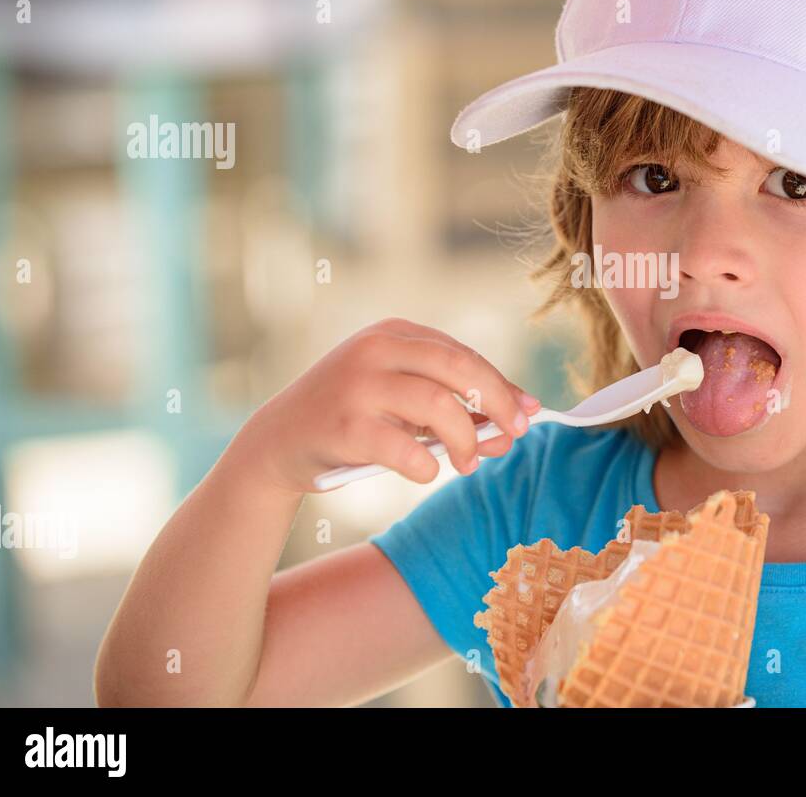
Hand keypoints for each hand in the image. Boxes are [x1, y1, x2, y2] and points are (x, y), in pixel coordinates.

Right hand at [233, 318, 541, 492]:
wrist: (278, 443)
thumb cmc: (354, 420)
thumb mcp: (402, 401)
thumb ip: (456, 404)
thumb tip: (521, 418)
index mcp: (394, 334)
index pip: (464, 354)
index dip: (502, 385)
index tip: (527, 415)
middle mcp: (376, 349)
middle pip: (458, 368)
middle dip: (496, 403)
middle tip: (513, 437)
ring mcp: (358, 385)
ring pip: (438, 405)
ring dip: (464, 440)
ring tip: (466, 464)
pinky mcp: (344, 426)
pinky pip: (406, 450)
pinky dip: (426, 466)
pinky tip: (425, 472)